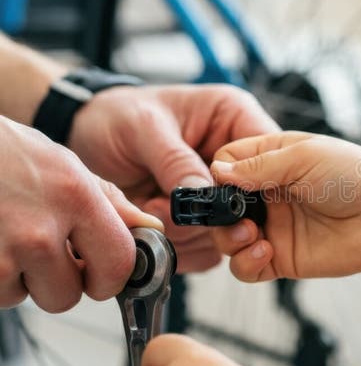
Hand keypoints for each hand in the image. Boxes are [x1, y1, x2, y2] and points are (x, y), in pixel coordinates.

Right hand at [0, 117, 160, 311]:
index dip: (109, 277)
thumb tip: (151, 230)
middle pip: (68, 296)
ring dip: (19, 278)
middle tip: (41, 249)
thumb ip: (110, 203)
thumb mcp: (64, 164)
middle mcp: (40, 230)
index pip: (118, 265)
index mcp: (75, 198)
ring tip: (8, 236)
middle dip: (57, 281)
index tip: (99, 272)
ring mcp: (1, 253)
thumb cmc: (7, 154)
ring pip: (26, 297)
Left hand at [68, 84, 276, 272]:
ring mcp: (220, 196)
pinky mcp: (202, 223)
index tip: (218, 199)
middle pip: (255, 205)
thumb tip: (204, 196)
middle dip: (212, 217)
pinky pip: (206, 250)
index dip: (255, 183)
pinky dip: (179, 247)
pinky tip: (152, 224)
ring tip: (151, 208)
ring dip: (189, 233)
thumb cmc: (116, 115)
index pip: (271, 156)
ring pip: (230, 234)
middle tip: (173, 211)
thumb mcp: (145, 127)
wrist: (84, 137)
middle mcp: (236, 162)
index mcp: (234, 121)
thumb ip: (176, 161)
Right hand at [210, 132, 360, 281]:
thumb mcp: (304, 157)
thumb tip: (217, 172)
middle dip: (218, 213)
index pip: (226, 164)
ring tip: (251, 235)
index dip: (219, 174)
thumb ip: (258, 166)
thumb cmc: (355, 176)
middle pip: (220, 205)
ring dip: (229, 238)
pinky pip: (246, 268)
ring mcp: (274, 227)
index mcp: (272, 161)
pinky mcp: (282, 257)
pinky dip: (245, 262)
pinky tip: (265, 252)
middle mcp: (269, 194)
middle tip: (234, 216)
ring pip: (227, 238)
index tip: (223, 185)